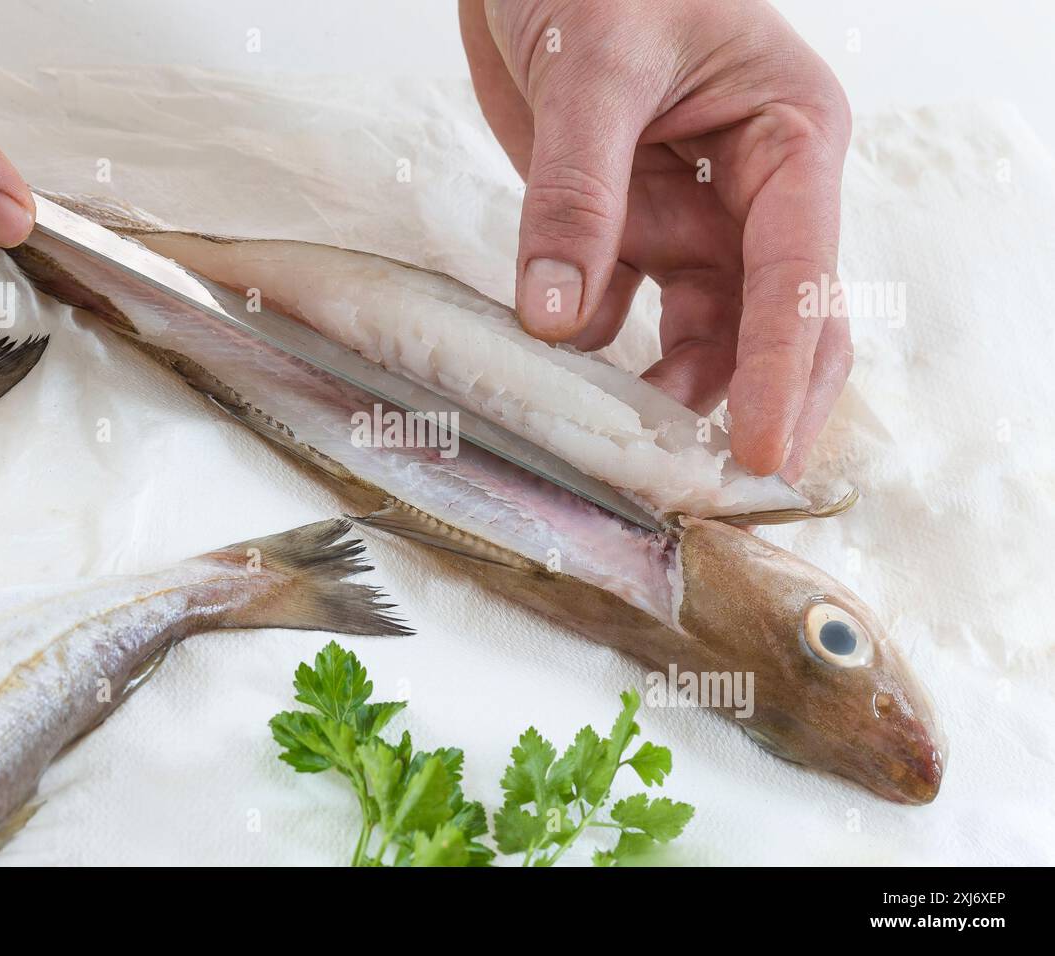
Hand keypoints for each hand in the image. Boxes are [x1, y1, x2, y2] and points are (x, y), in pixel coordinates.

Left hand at [459, 0, 852, 479]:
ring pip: (698, 326)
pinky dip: (592, 341)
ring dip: (662, 383)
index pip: (799, 272)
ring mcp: (690, 211)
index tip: (762, 452)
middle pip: (774, 319)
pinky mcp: (627, 226)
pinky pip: (619, 305)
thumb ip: (578, 197)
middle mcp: (754, 187)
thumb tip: (560, 323)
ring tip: (623, 445)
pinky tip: (560, 365)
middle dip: (750, 399)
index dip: (782, 369)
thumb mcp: (592, 71)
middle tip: (711, 485)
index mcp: (789, 135)